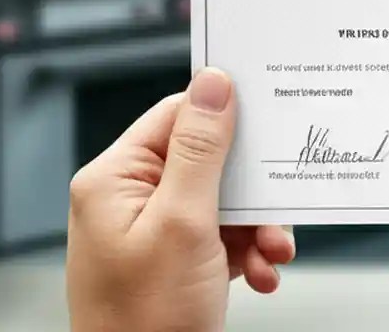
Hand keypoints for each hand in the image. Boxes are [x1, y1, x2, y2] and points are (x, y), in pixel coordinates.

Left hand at [67, 68, 294, 331]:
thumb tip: (214, 82)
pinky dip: (248, 254)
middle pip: (208, 162)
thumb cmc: (145, 321)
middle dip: (250, 192)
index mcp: (114, 180)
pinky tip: (259, 275)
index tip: (268, 120)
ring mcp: (152, 233)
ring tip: (271, 254)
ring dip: (256, 228)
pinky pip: (222, 238)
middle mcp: (129, 200)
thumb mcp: (184, 223)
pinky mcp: (174, 261)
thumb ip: (201, 149)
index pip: (176, 116)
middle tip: (274, 212)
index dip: (225, 117)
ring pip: (223, 203)